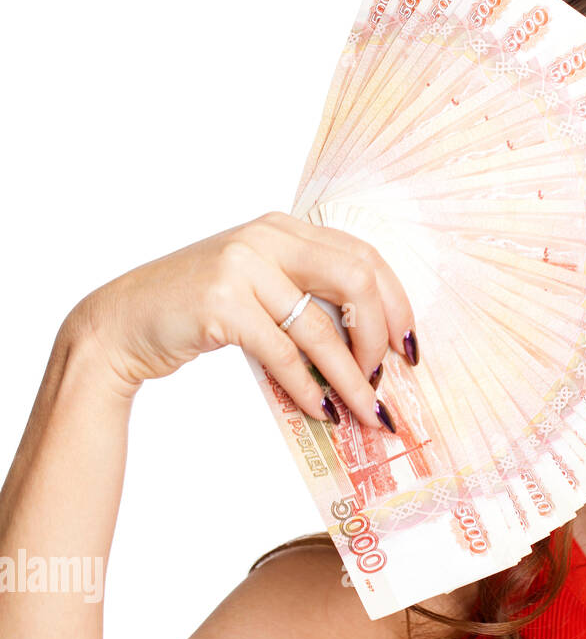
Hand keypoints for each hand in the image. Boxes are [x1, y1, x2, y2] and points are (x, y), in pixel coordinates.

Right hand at [63, 211, 416, 430]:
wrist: (122, 321)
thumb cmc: (200, 310)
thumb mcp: (260, 285)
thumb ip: (309, 294)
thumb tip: (375, 345)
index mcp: (285, 228)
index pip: (364, 257)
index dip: (397, 304)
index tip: (410, 346)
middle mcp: (267, 237)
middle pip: (356, 282)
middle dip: (379, 337)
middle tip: (387, 378)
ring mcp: (242, 266)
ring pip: (321, 328)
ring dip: (351, 377)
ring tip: (367, 411)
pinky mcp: (221, 304)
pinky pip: (284, 353)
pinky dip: (309, 386)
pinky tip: (323, 410)